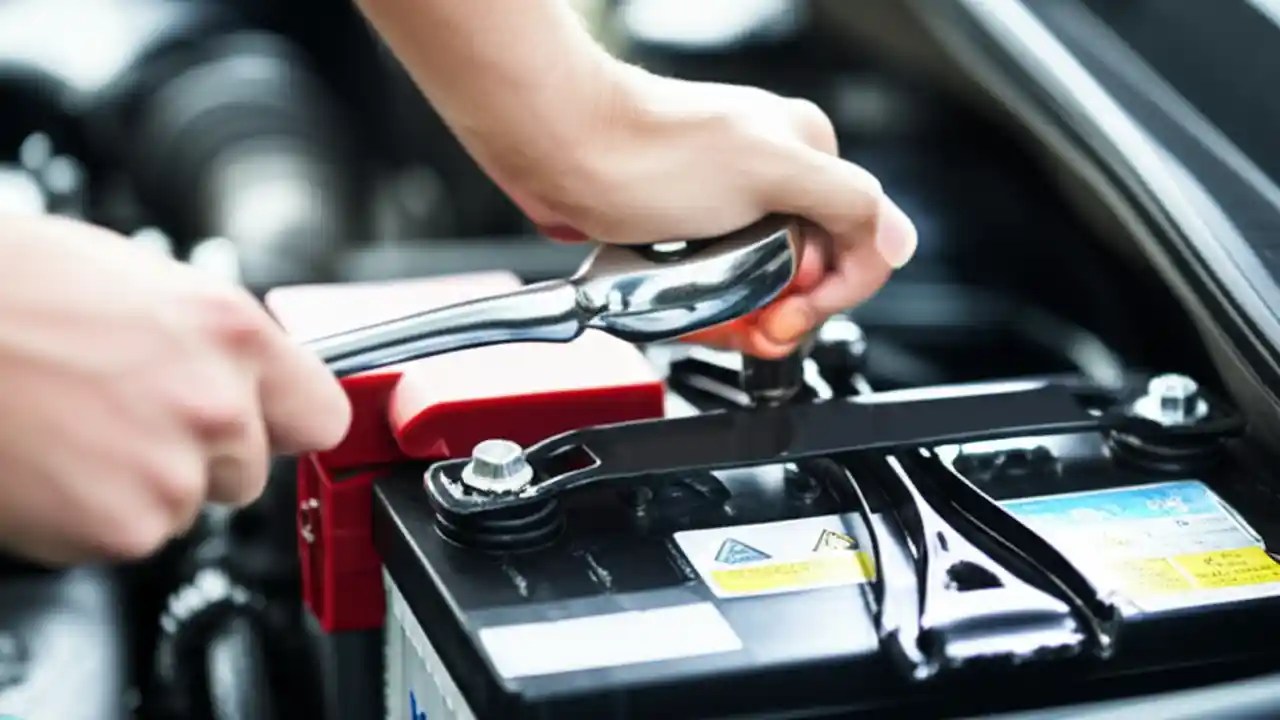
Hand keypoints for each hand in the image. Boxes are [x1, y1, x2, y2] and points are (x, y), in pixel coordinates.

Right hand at [0, 215, 349, 564]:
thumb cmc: (12, 291)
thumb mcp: (143, 283)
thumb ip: (214, 341)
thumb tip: (249, 374)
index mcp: (232, 334)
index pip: (323, 414)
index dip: (289, 424)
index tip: (273, 429)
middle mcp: (217, 406)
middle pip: (250, 470)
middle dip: (200, 454)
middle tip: (126, 416)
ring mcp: (172, 475)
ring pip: (186, 507)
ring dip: (141, 483)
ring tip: (74, 429)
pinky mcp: (120, 529)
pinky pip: (127, 536)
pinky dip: (90, 514)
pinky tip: (52, 462)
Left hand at [490, 65, 917, 357]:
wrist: (558, 147)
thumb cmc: (645, 151)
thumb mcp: (768, 173)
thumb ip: (847, 202)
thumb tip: (898, 242)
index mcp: (808, 154)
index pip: (860, 244)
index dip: (831, 295)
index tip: (788, 314)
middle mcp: (775, 177)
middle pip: (810, 272)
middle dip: (779, 310)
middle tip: (749, 322)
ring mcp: (732, 204)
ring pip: (762, 283)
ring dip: (741, 314)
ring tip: (711, 318)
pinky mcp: (690, 227)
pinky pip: (718, 282)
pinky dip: (708, 304)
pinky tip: (687, 307)